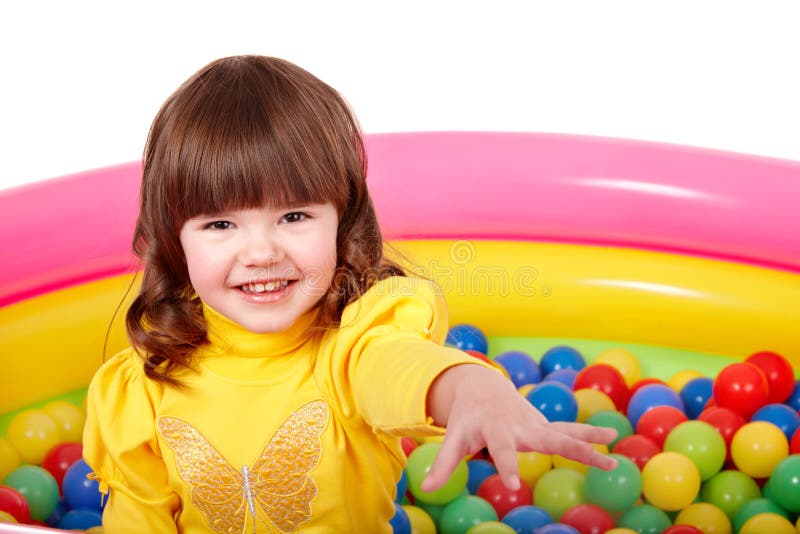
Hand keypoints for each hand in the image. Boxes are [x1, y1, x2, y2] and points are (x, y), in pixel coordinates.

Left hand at [422, 364, 617, 491]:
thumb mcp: (453, 439)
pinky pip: (570, 430)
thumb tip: (426, 488)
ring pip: (566, 432)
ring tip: (613, 447)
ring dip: (590, 439)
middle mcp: (521, 425)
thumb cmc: (467, 419)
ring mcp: (536, 424)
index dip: (508, 467)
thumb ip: (443, 464)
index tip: (514, 485)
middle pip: (548, 439)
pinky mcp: (545, 425)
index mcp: (496, 429)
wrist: (481, 387)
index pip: (502, 450)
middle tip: (597, 462)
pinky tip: (612, 436)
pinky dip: (589, 434)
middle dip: (572, 451)